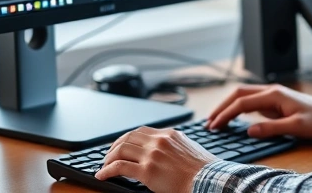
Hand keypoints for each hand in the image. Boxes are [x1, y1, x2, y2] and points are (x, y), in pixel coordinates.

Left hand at [95, 126, 216, 192]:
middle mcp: (159, 141)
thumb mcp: (189, 149)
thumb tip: (163, 152)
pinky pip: (120, 167)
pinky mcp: (147, 171)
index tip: (120, 146)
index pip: (140, 131)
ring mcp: (152, 155)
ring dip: (109, 158)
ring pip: (121, 149)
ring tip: (104, 166)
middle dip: (114, 147)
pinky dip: (107, 170)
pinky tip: (102, 175)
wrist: (209, 180)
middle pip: (127, 137)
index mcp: (169, 134)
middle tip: (108, 157)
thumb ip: (174, 146)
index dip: (126, 138)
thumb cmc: (202, 170)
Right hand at [206, 84, 311, 137]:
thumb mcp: (296, 127)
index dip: (225, 114)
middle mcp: (271, 91)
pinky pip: (251, 102)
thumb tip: (249, 130)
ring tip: (215, 120)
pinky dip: (238, 109)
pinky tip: (233, 118)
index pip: (242, 103)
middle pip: (238, 94)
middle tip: (208, 122)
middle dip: (221, 106)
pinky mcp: (275, 102)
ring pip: (243, 96)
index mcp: (274, 94)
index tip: (214, 126)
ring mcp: (273, 96)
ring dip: (228, 106)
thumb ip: (272, 128)